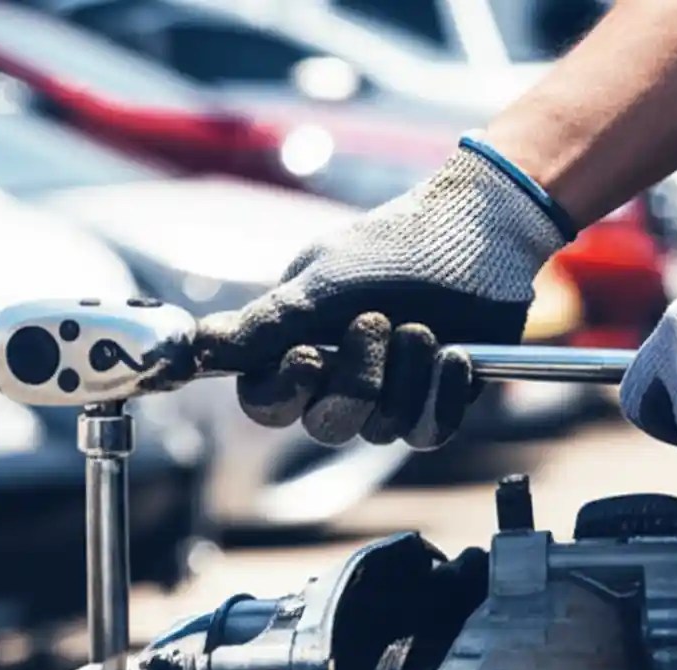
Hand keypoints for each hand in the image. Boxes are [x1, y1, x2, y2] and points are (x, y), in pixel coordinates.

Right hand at [195, 148, 567, 448]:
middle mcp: (337, 377)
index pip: (265, 403)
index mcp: (296, 347)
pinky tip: (455, 355)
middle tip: (379, 322)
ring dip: (405, 375)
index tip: (308, 358)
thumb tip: (194, 346)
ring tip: (423, 326)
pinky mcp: (436, 398)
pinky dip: (442, 394)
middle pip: (326, 425)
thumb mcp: (322, 282)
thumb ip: (264, 323)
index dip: (283, 392)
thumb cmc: (394, 245)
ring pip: (380, 430)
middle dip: (357, 379)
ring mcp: (388, 392)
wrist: (481, 230)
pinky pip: (429, 431)